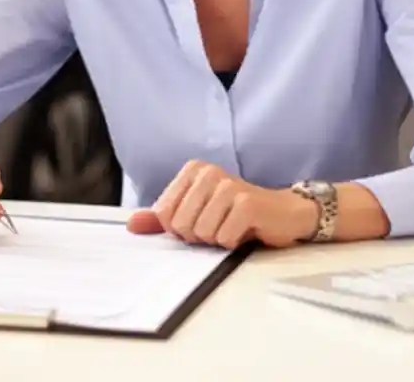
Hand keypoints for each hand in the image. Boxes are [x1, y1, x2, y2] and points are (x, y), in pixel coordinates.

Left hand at [126, 160, 318, 248]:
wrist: (281, 214)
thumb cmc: (235, 214)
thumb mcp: (195, 214)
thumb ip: (162, 218)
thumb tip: (132, 225)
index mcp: (192, 171)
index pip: (162, 214)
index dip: (178, 228)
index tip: (199, 220)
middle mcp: (208, 173)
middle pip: (180, 224)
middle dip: (198, 235)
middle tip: (218, 226)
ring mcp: (229, 186)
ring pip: (201, 233)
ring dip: (217, 239)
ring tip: (231, 227)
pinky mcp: (247, 203)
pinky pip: (224, 237)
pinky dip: (233, 242)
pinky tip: (245, 230)